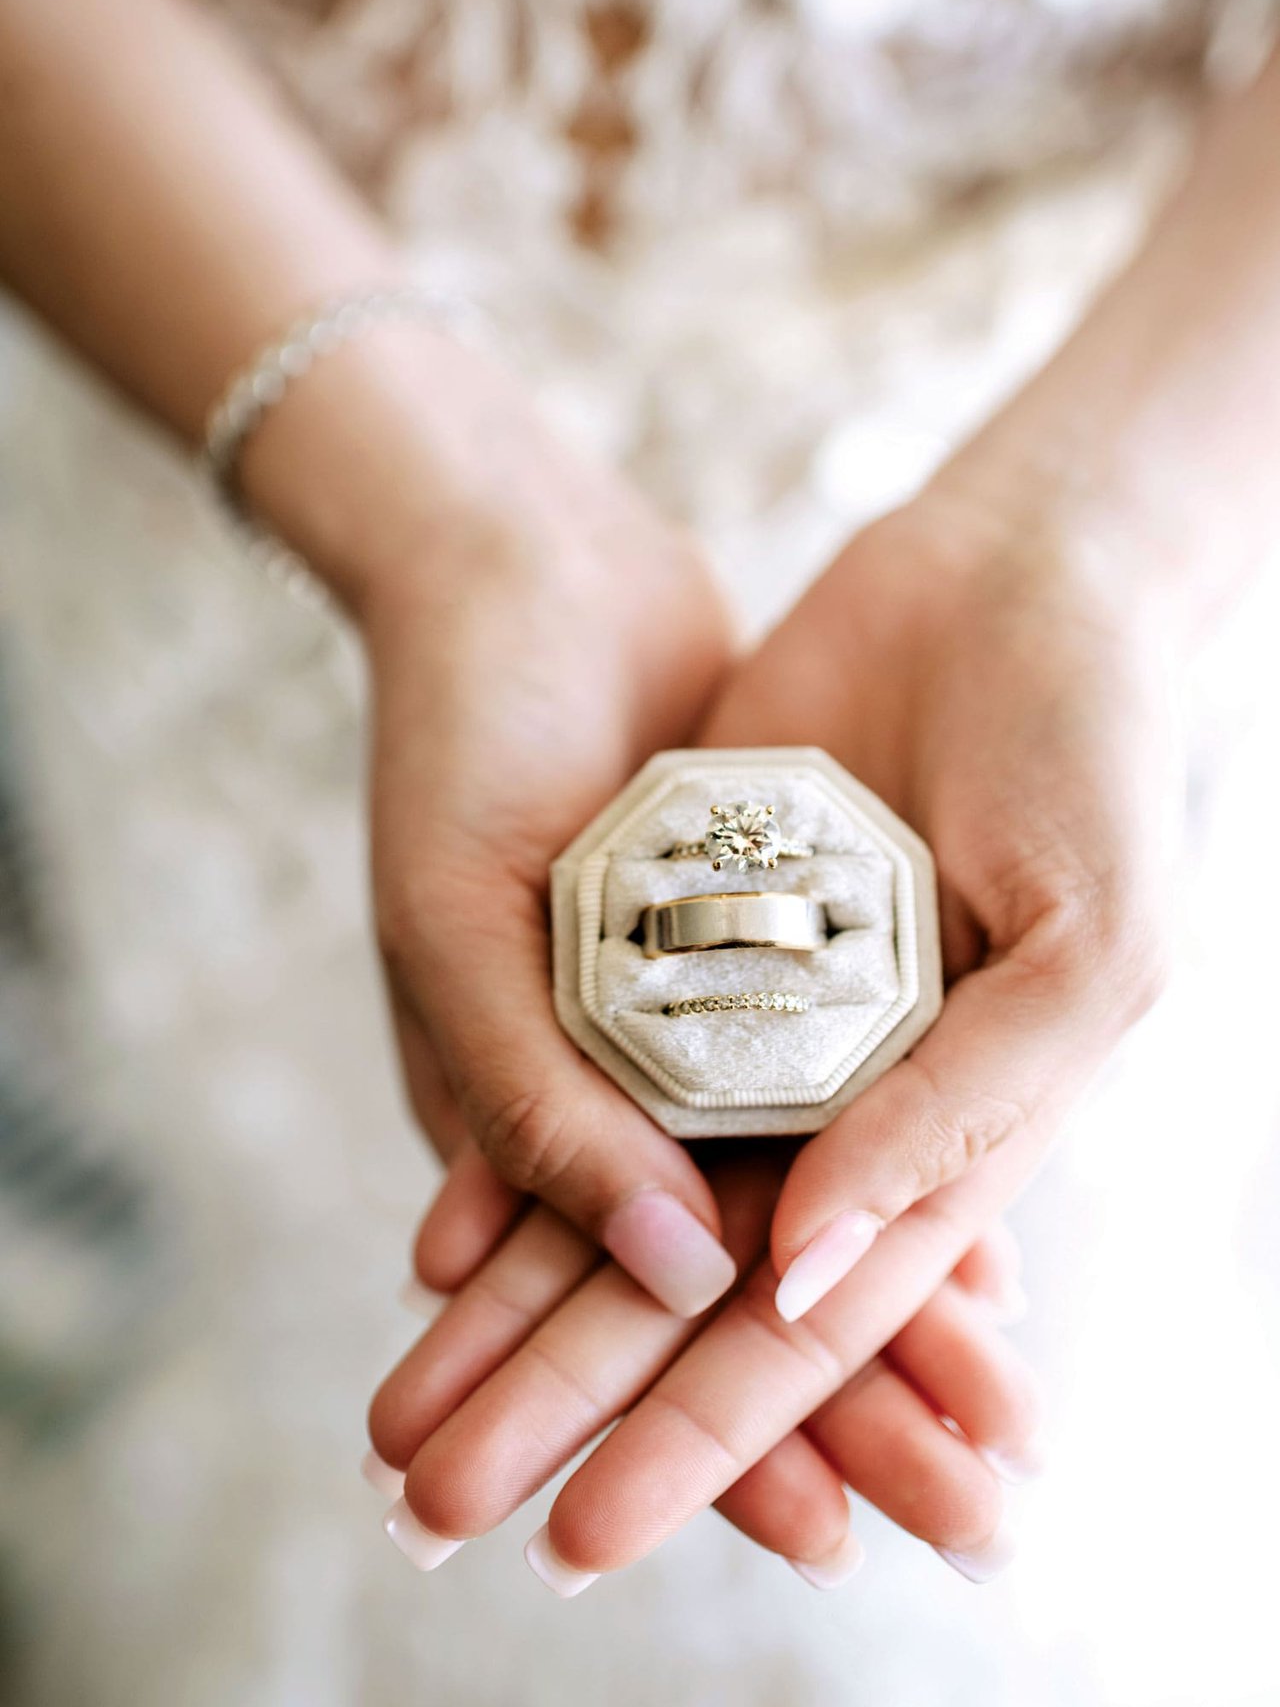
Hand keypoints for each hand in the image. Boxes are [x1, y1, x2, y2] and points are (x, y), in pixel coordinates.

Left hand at [367, 471, 1177, 1586]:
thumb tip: (798, 1274)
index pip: (815, 1327)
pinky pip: (585, 1059)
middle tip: (446, 1508)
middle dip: (581, 1405)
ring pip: (622, 1195)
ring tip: (413, 1418)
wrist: (1015, 572)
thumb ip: (964, 1117)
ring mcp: (751, 1018)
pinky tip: (444, 1239)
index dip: (717, 1438)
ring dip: (528, 1311)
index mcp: (945, 1138)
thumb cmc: (1099, 759)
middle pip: (690, 1287)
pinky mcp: (678, 929)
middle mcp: (837, 1102)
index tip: (595, 1535)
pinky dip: (521, 1153)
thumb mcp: (1096, 952)